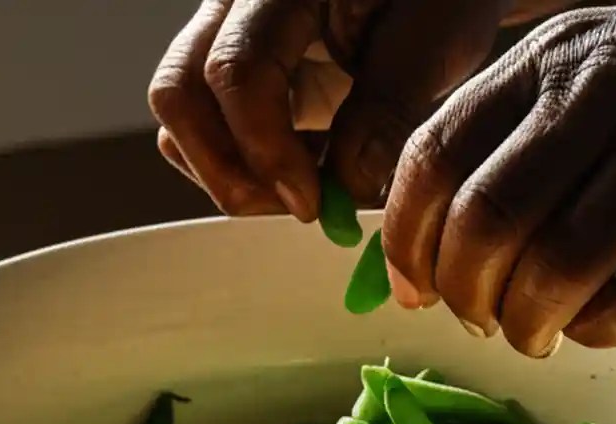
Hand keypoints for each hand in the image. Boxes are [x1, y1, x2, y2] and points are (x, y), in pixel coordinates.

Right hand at [148, 0, 548, 220]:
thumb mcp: (436, 38)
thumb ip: (388, 108)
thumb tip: (346, 186)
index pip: (236, 71)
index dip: (265, 150)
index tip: (313, 204)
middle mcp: (235, 3)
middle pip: (179, 93)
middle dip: (230, 172)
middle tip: (301, 210)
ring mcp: (224, 33)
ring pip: (181, 117)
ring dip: (232, 173)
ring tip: (309, 190)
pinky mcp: (235, 67)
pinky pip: (205, 125)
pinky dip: (242, 164)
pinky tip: (303, 171)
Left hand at [382, 0, 615, 354]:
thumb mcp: (591, 67)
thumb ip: (508, 133)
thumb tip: (418, 239)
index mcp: (555, 58)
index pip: (436, 153)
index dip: (406, 237)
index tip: (410, 286)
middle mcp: (610, 94)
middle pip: (489, 220)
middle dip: (463, 293)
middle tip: (472, 319)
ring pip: (557, 270)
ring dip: (526, 323)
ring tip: (530, 332)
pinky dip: (599, 331)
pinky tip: (597, 323)